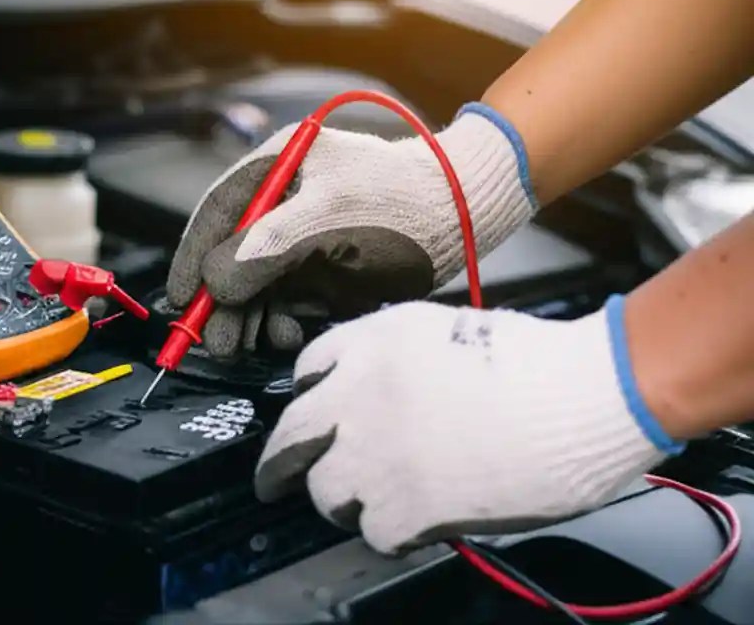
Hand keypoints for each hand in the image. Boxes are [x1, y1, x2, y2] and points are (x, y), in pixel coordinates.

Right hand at [166, 104, 534, 357]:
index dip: (192, 256)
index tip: (177, 299)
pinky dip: (282, 318)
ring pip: (259, 282)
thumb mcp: (327, 221)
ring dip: (252, 315)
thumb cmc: (403, 202)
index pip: (217, 211)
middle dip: (222, 300)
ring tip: (254, 342)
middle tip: (217, 343)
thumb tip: (213, 283)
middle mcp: (285, 199)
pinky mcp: (327, 264)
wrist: (470, 215)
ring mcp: (306, 233)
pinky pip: (290, 297)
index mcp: (279, 165)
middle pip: (233, 253)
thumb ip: (264, 249)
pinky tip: (287, 333)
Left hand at [253, 299, 683, 554]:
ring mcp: (377, 451)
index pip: (304, 372)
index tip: (305, 422)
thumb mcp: (442, 329)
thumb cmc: (536, 363)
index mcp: (371, 342)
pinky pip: (372, 532)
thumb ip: (388, 355)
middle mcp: (359, 393)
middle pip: (290, 438)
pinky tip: (418, 522)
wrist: (587, 395)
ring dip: (345, 500)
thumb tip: (362, 388)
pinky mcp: (406, 503)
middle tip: (272, 483)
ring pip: (326, 492)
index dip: (306, 402)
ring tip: (376, 501)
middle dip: (278, 465)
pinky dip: (391, 532)